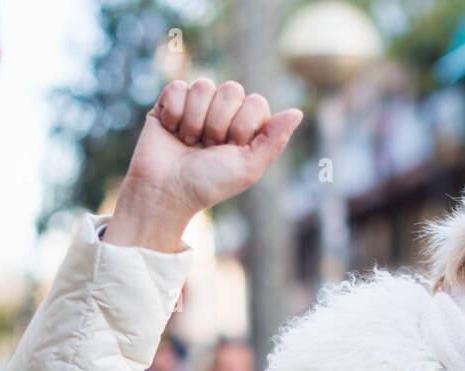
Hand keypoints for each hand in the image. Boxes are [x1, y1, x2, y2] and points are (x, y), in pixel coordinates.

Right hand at [115, 79, 302, 234]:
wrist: (166, 191)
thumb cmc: (209, 184)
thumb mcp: (248, 168)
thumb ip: (274, 140)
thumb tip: (298, 112)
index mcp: (245, 125)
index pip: (255, 102)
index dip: (242, 126)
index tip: (230, 149)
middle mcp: (223, 111)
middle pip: (231, 89)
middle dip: (218, 123)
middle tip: (208, 147)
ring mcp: (196, 105)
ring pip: (203, 86)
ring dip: (194, 121)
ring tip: (189, 142)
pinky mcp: (170, 101)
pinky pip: (177, 87)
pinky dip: (174, 113)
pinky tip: (172, 131)